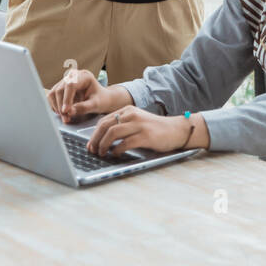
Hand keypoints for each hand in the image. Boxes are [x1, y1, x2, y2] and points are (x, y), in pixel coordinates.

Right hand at [47, 69, 129, 121]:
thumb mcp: (96, 105)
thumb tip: (69, 112)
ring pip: (53, 93)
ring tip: (66, 117)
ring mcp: (65, 81)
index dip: (66, 98)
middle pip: (60, 89)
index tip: (66, 111)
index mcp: (84, 76)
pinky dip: (55, 106)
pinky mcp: (60, 88)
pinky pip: (51, 97)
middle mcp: (73, 76)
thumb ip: (84, 107)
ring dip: (57, 107)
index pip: (71, 85)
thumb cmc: (101, 100)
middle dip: (61, 106)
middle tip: (66, 118)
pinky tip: (63, 113)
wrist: (101, 99)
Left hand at [86, 107, 208, 156]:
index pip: (104, 120)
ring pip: (113, 132)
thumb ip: (123, 126)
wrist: (176, 130)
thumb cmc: (155, 129)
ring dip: (104, 145)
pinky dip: (117, 150)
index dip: (94, 134)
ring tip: (102, 153)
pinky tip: (115, 154)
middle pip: (106, 125)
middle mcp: (132, 115)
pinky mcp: (145, 136)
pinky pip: (125, 143)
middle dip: (95, 139)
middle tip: (92, 150)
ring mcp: (139, 125)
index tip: (90, 144)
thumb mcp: (137, 122)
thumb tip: (103, 139)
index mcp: (128, 110)